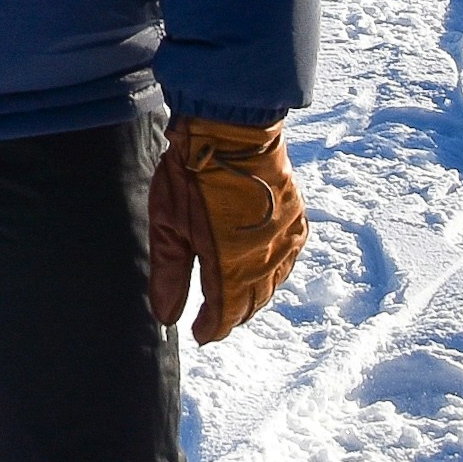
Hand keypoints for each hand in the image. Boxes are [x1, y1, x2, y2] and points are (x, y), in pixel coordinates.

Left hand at [146, 118, 303, 341]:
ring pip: (271, 285)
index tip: (199, 333)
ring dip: (252, 297)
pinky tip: (261, 272)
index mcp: (231, 264)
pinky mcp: (296, 220)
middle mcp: (264, 258)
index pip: (225, 313)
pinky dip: (273, 274)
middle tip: (212, 319)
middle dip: (230, 315)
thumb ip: (169, 274)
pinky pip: (287, 261)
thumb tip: (167, 317)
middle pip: (250, 303)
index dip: (211, 328)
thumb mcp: (168, 225)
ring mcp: (284, 239)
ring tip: (233, 300)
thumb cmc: (192, 174)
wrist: (231, 128)